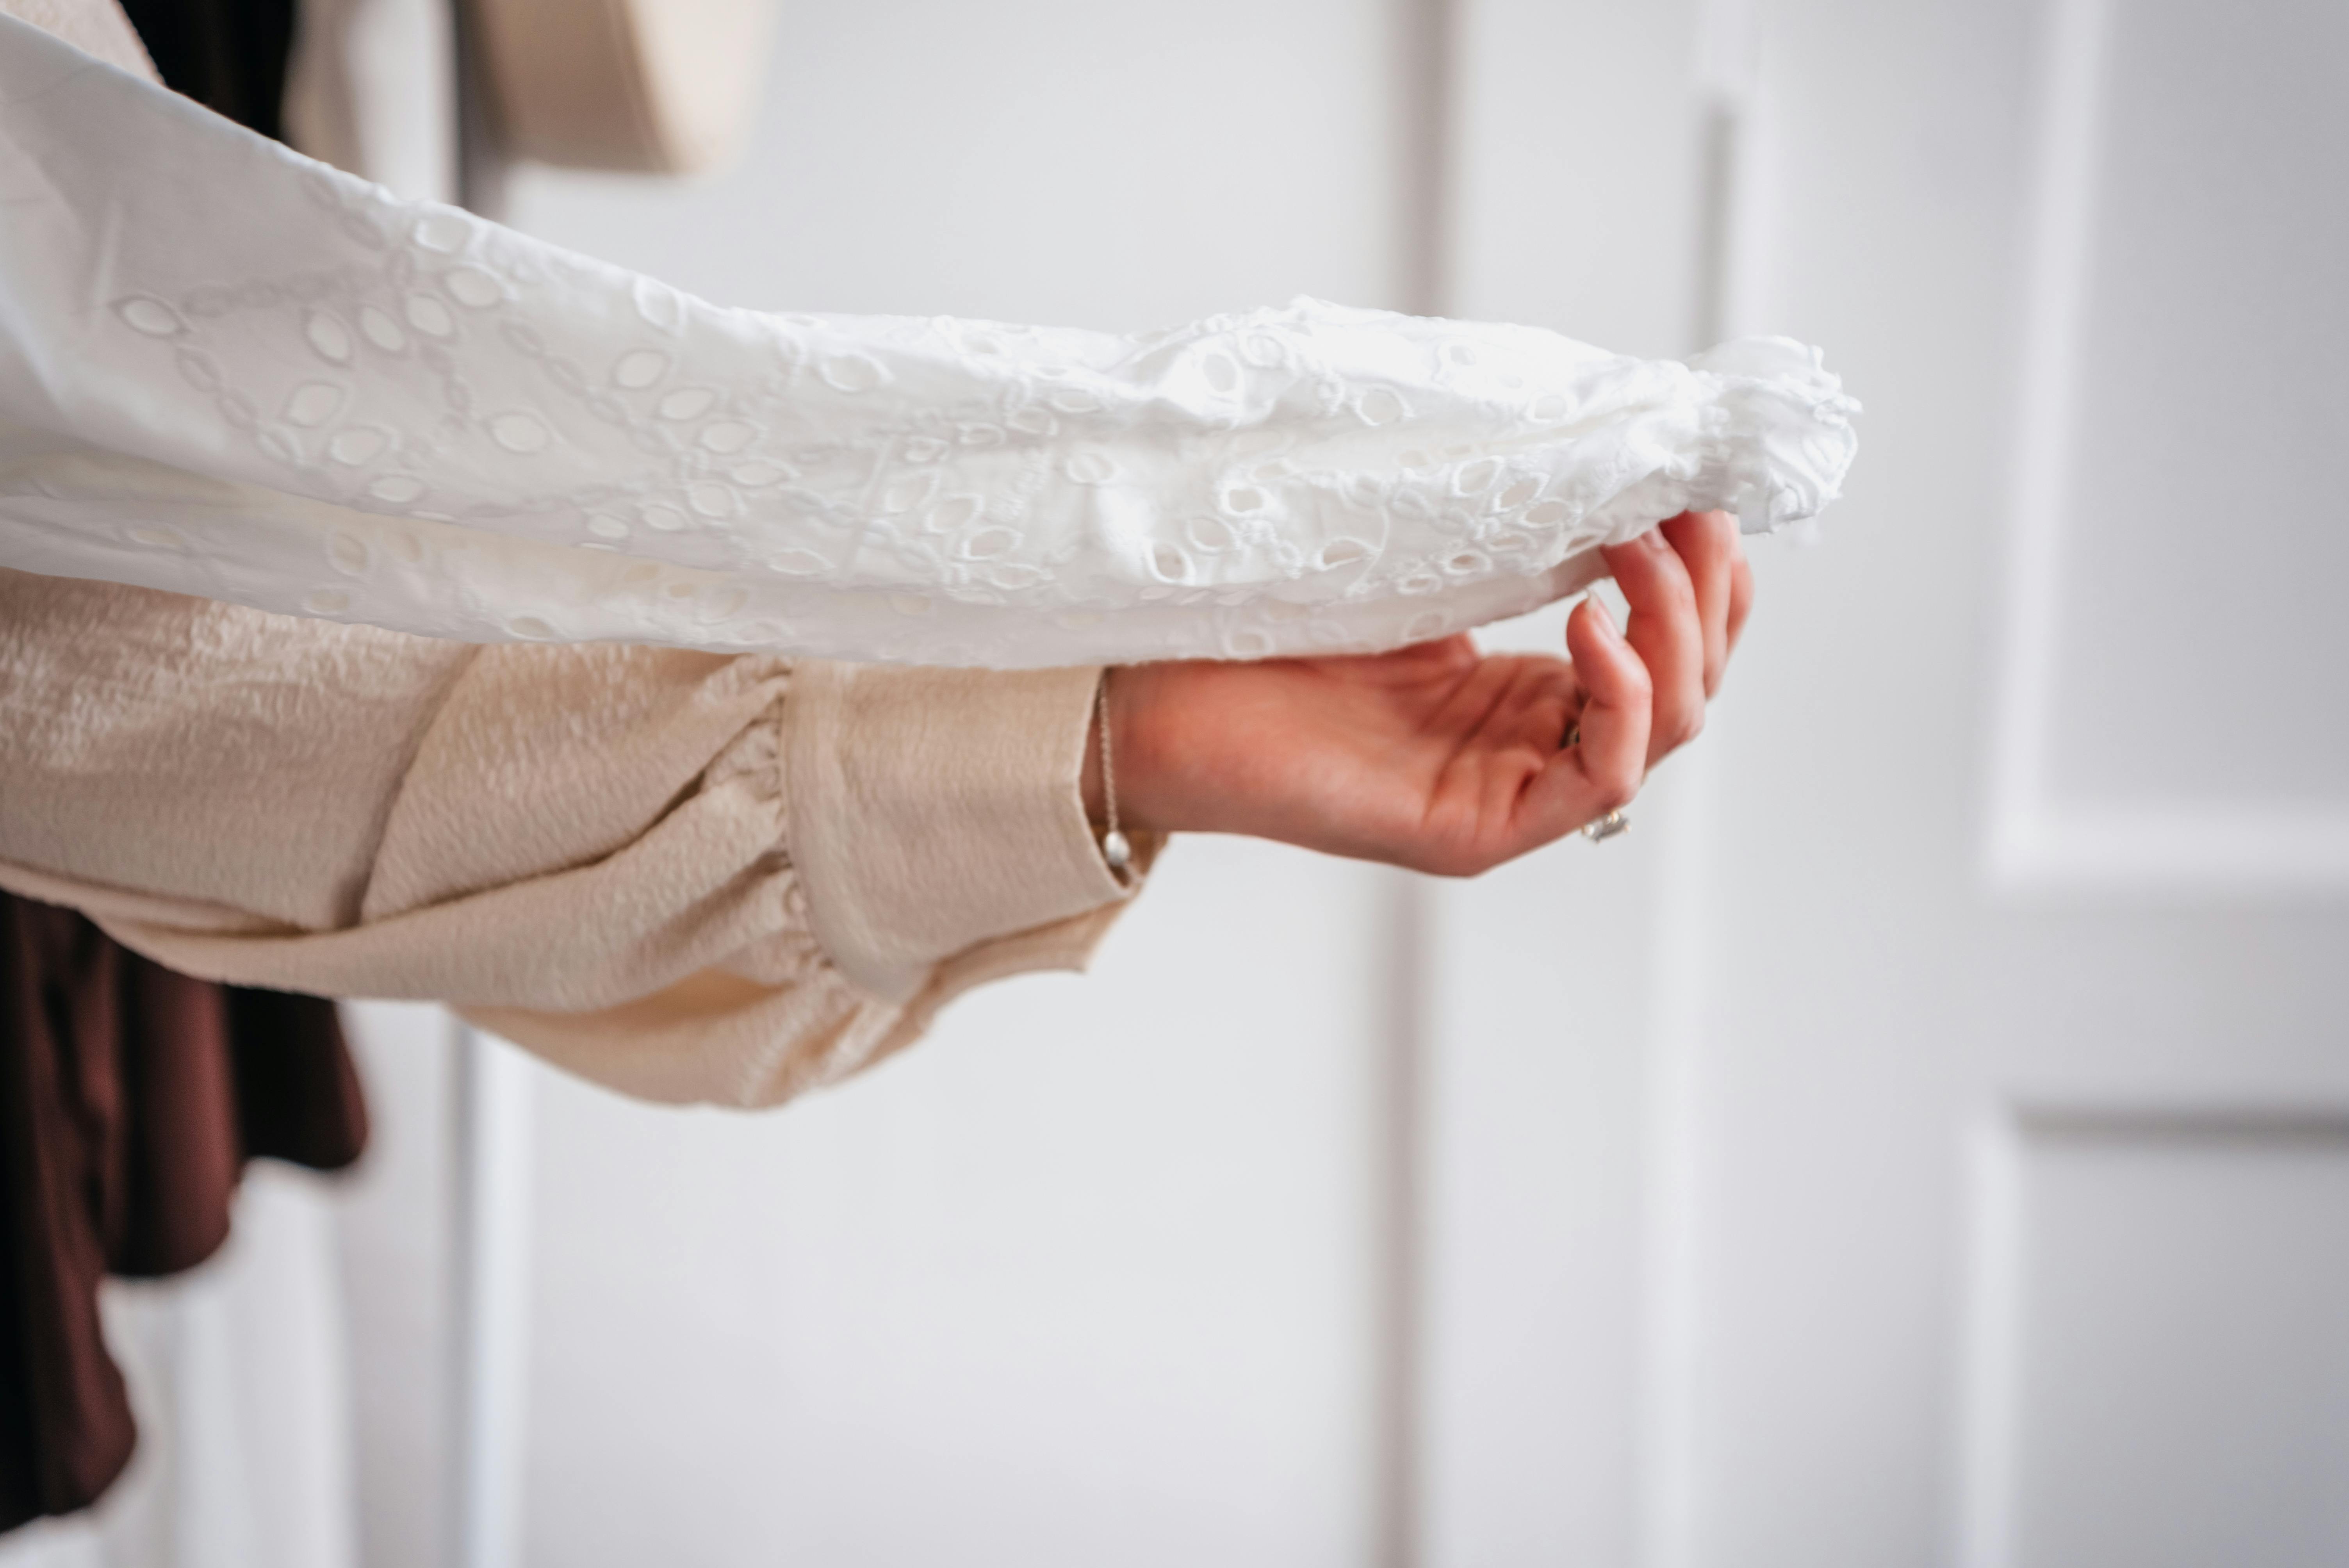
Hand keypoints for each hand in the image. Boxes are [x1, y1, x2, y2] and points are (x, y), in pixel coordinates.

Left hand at [1088, 510, 1753, 874]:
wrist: (1153, 698)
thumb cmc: (1259, 630)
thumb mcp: (1409, 570)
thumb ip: (1499, 537)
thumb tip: (1589, 452)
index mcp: (1518, 695)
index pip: (1664, 650)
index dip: (1702, 575)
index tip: (1690, 489)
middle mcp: (1524, 749)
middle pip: (1686, 688)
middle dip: (1704, 593)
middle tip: (1677, 511)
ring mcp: (1504, 796)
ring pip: (1663, 732)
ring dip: (1676, 633)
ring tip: (1634, 552)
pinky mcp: (1471, 834)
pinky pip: (1598, 783)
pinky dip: (1621, 700)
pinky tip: (1590, 629)